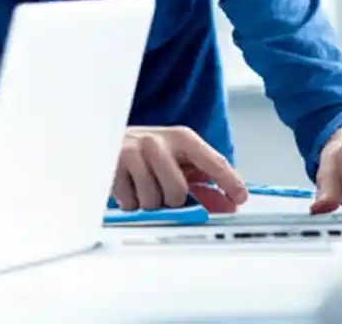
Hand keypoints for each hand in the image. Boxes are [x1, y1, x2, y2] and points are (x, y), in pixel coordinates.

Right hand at [113, 126, 247, 211]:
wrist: (102, 136)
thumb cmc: (145, 151)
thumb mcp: (176, 159)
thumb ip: (203, 183)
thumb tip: (228, 204)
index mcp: (180, 137)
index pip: (213, 162)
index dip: (229, 182)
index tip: (239, 197)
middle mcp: (156, 142)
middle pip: (177, 191)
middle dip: (173, 200)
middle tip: (165, 191)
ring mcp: (132, 153)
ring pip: (152, 200)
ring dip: (150, 202)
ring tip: (143, 187)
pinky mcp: (112, 167)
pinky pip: (131, 203)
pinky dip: (131, 202)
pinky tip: (128, 187)